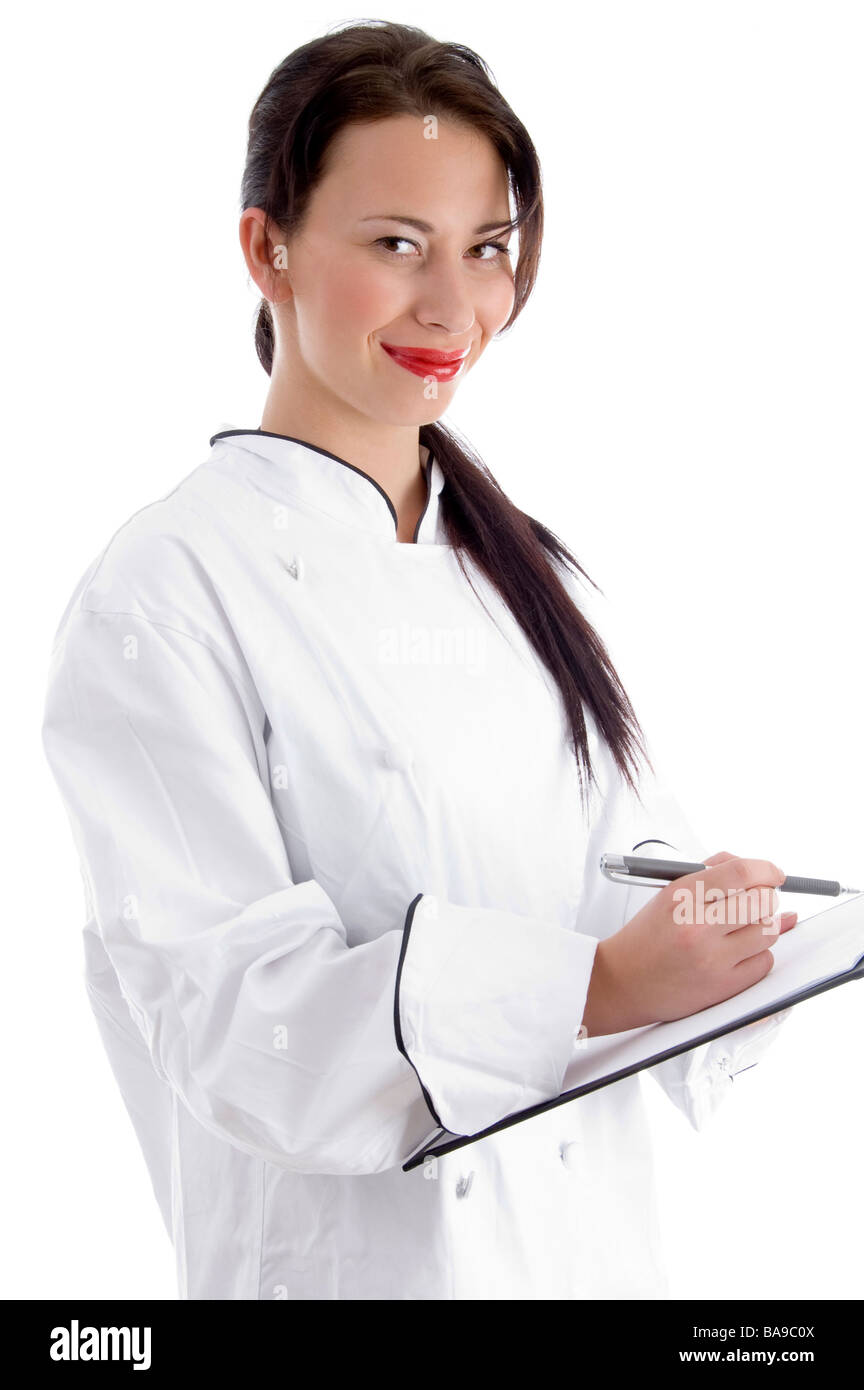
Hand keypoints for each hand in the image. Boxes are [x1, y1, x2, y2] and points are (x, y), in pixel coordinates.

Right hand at [583, 851, 798, 1035]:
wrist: (622, 982)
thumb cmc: (647, 936)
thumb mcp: (669, 892)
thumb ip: (713, 873)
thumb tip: (762, 874)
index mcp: (682, 896)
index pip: (742, 872)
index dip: (767, 870)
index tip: (774, 874)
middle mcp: (697, 926)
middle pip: (762, 901)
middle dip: (767, 897)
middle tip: (759, 901)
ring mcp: (712, 958)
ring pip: (769, 932)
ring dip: (764, 926)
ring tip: (744, 927)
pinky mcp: (722, 986)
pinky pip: (764, 962)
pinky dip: (758, 954)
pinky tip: (739, 952)